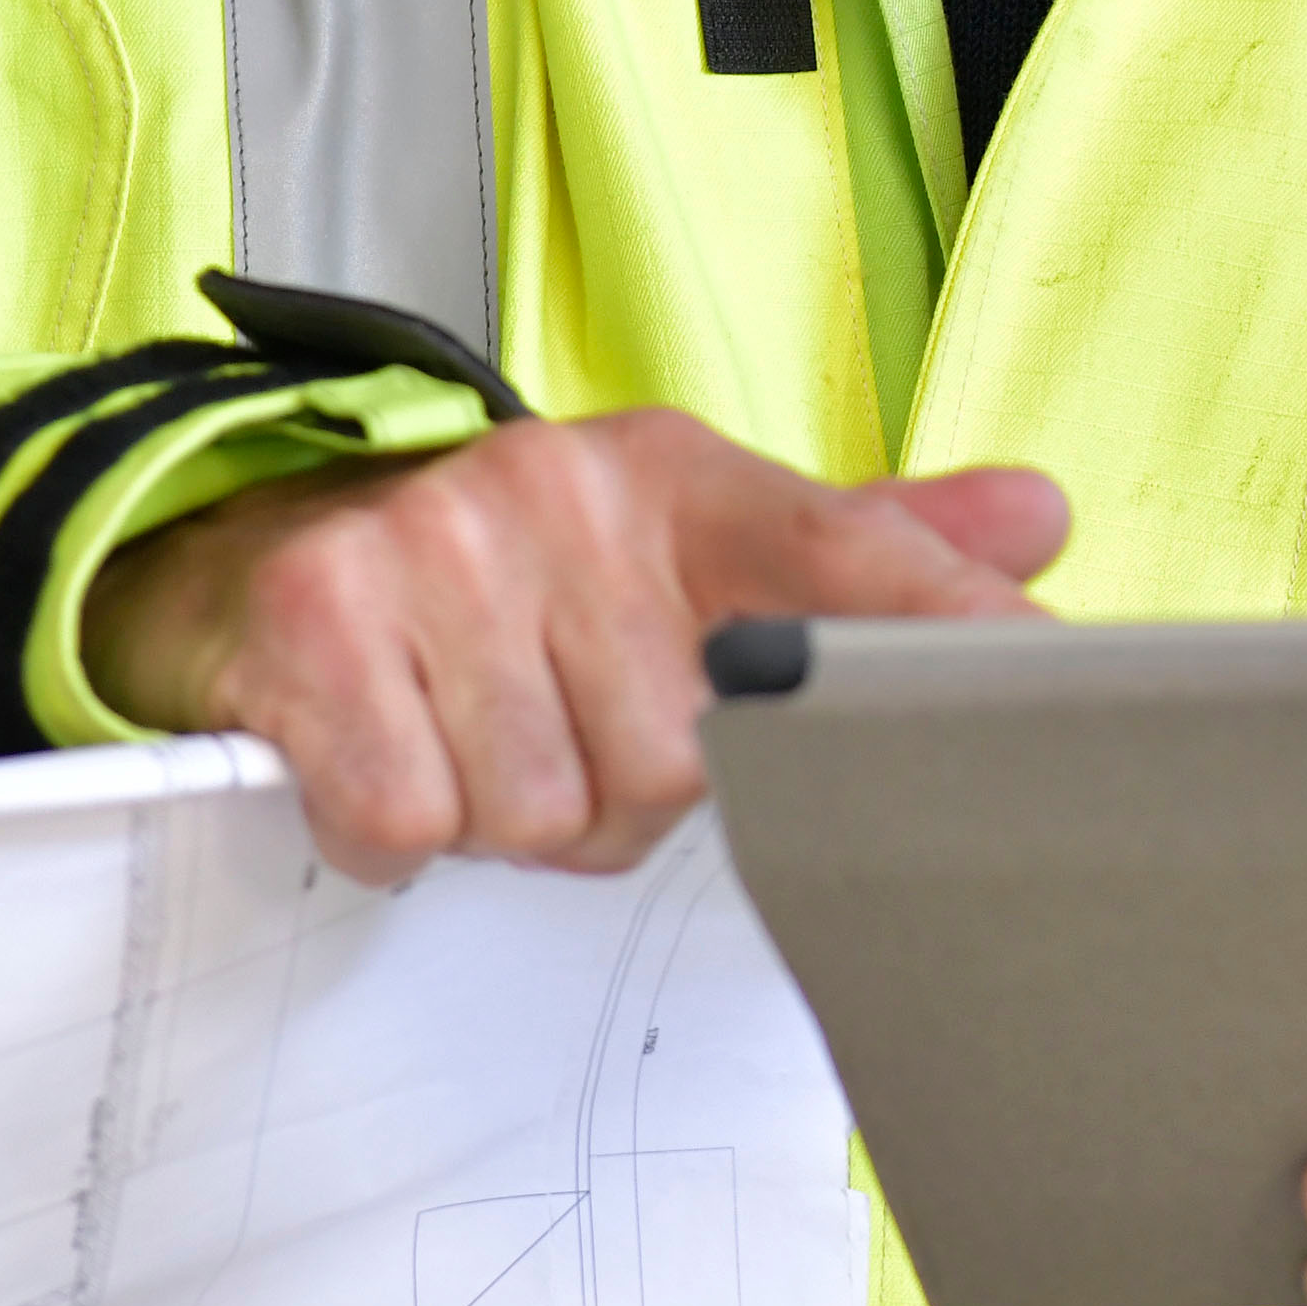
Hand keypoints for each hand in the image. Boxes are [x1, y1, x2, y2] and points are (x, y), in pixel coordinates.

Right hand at [80, 411, 1068, 881]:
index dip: (947, 623)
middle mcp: (571, 489)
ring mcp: (442, 547)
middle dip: (615, 794)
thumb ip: (867, 551)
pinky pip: (411, 817)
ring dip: (504, 813)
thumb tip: (1043, 519)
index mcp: (683, 478)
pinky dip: (393, 827)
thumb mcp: (688, 546)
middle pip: (676, 765)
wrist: (259, 544)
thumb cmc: (516, 576)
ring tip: (469, 732)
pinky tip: (386, 754)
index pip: (849, 553)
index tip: (1046, 675)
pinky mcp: (321, 620)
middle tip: (554, 728)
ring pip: (544, 811)